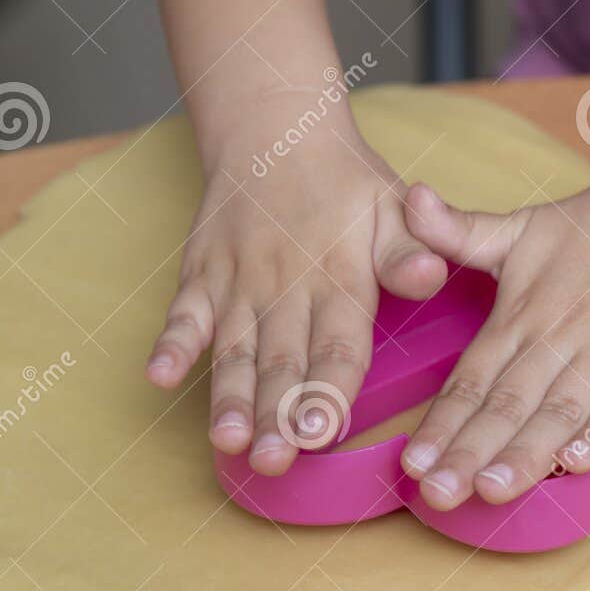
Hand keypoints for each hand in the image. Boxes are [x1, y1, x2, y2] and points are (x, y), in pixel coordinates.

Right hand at [146, 114, 445, 474]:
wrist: (277, 129)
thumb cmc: (346, 183)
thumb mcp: (394, 207)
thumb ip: (410, 251)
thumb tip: (432, 275)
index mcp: (339, 277)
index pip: (337, 346)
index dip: (330, 391)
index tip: (323, 431)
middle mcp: (286, 286)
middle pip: (282, 361)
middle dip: (277, 416)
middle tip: (276, 461)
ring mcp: (238, 283)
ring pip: (234, 350)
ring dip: (229, 398)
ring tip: (228, 441)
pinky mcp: (201, 275)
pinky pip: (182, 314)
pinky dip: (170, 344)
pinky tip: (158, 377)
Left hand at [398, 157, 589, 509]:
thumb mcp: (516, 228)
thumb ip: (458, 230)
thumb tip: (409, 197)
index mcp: (519, 317)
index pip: (472, 380)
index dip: (442, 424)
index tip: (412, 465)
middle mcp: (559, 336)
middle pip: (510, 403)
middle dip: (472, 452)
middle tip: (439, 495)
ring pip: (563, 409)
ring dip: (528, 452)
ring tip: (493, 490)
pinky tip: (577, 462)